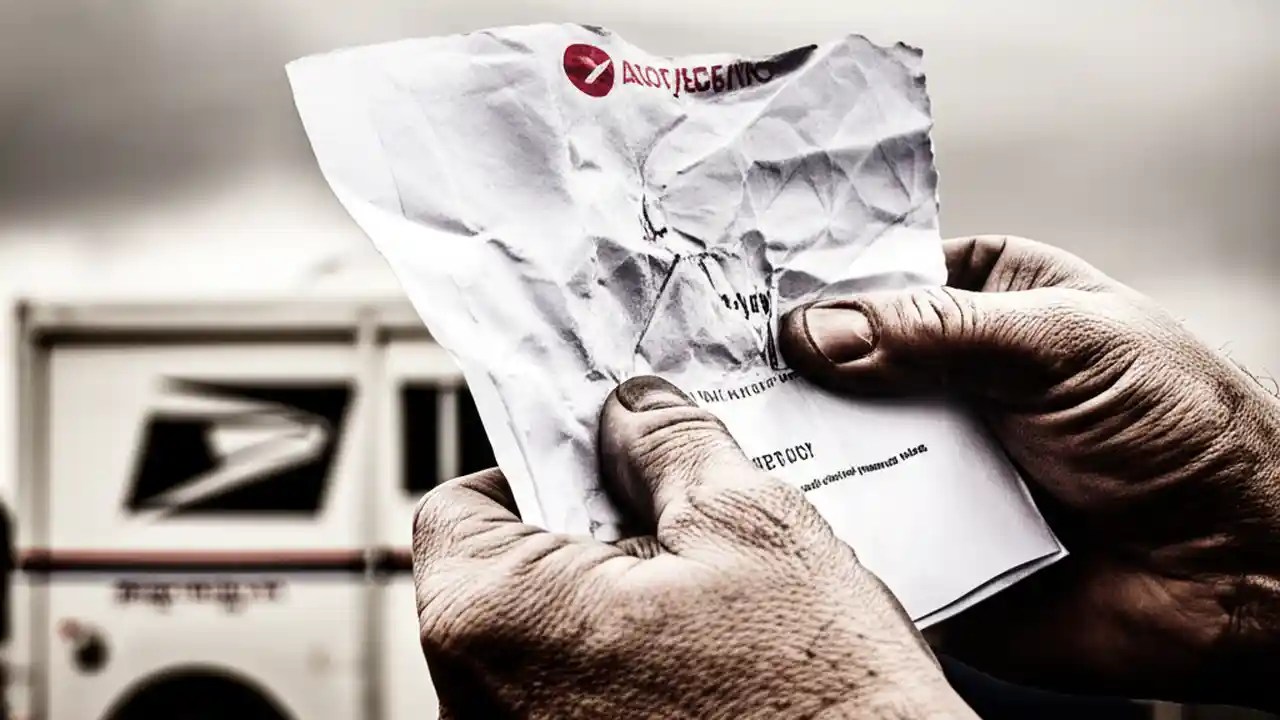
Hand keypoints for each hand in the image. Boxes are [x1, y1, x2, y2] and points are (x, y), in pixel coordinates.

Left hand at [412, 377, 975, 718]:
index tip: (597, 462)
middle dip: (589, 539)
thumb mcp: (752, 529)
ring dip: (616, 608)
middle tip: (678, 525)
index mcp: (494, 624)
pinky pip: (577, 699)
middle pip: (504, 580)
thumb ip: (669, 447)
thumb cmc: (821, 703)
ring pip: (548, 646)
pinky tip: (711, 665)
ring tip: (709, 603)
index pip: (459, 508)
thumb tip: (632, 413)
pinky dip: (629, 671)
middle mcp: (480, 709)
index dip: (535, 468)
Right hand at [778, 235, 1279, 708]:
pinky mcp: (926, 537)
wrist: (1235, 577)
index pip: (879, 276)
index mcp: (986, 305)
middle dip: (787, 367)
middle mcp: (949, 381)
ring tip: (729, 432)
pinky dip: (821, 516)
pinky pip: (856, 523)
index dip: (816, 280)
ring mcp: (933, 460)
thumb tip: (816, 329)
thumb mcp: (1065, 343)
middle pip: (840, 363)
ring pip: (837, 444)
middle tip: (715, 364)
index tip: (742, 286)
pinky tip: (776, 502)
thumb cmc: (1186, 432)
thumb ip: (938, 332)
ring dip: (795, 443)